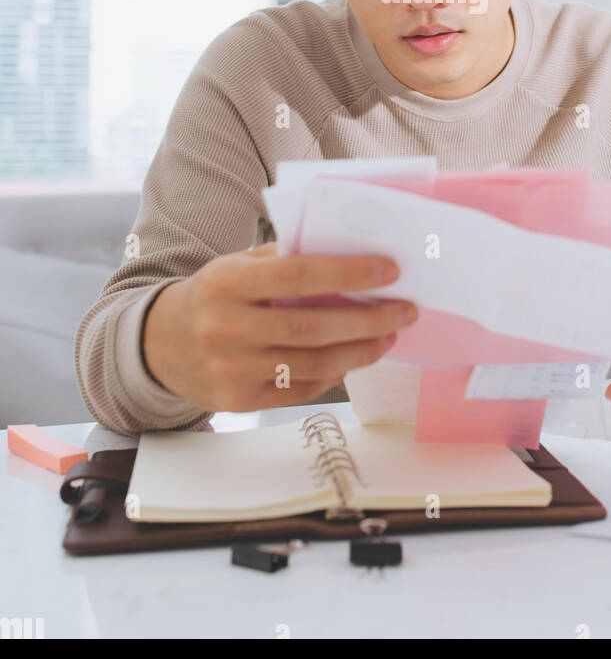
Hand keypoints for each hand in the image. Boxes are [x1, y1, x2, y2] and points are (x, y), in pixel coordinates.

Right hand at [142, 243, 417, 411]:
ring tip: (388, 336)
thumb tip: (349, 257)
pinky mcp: (239, 401)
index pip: (299, 276)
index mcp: (227, 284)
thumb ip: (285, 261)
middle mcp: (227, 329)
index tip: (390, 270)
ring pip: (313, 364)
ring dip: (361, 351)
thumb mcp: (237, 266)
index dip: (349, 273)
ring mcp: (232, 370)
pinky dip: (334, 373)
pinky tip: (354, 357)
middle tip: (404, 310)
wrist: (158, 344)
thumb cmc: (213, 295)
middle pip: (313, 328)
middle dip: (369, 320)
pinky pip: (300, 389)